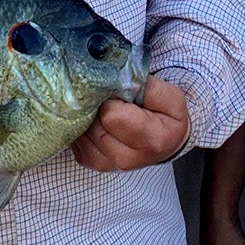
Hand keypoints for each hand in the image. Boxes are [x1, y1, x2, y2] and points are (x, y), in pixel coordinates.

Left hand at [72, 75, 189, 171]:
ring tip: (103, 111)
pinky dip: (81, 127)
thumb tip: (116, 80)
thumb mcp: (169, 97)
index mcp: (150, 141)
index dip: (112, 99)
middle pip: (92, 124)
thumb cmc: (167, 118)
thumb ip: (145, 86)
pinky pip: (75, 140)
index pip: (111, 116)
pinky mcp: (91, 163)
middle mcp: (127, 159)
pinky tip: (94, 120)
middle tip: (110, 102)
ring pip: (80, 131)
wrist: (164, 141)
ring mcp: (107, 164)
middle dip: (97, 107)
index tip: (120, 96)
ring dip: (87, 117)